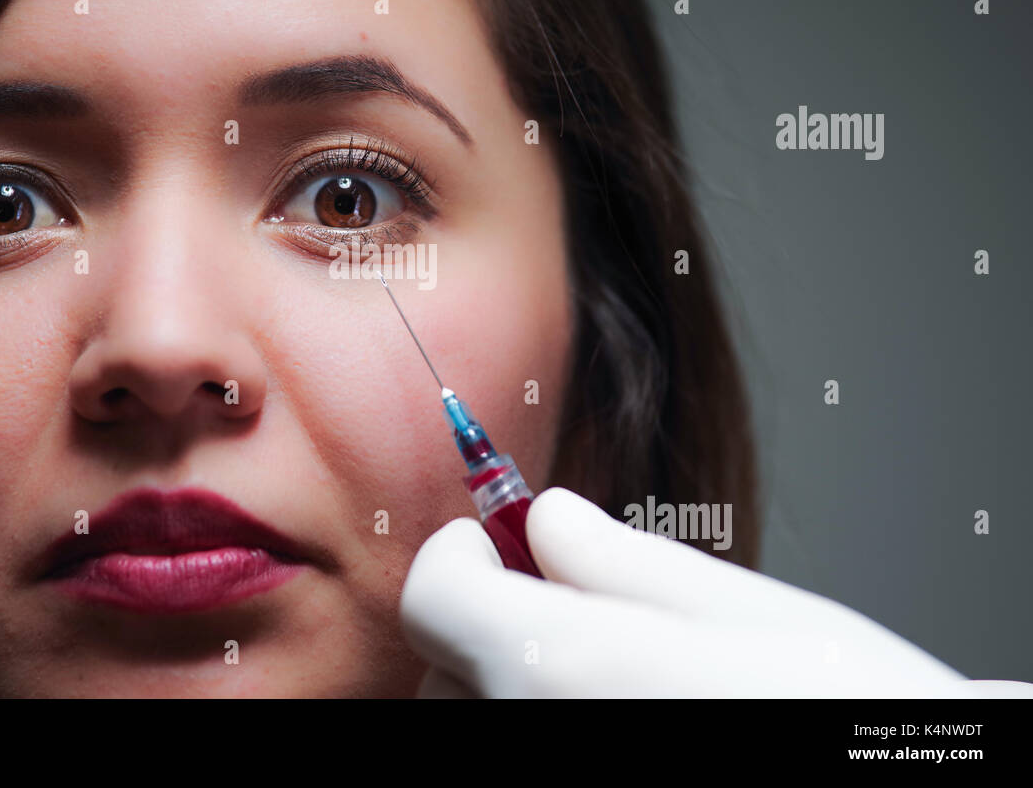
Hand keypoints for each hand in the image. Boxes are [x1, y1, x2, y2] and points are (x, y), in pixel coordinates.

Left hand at [399, 487, 1029, 696]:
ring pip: (472, 722)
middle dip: (486, 623)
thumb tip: (546, 520)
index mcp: (561, 667)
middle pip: (442, 669)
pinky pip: (513, 758)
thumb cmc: (847, 719)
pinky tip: (616, 716)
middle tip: (568, 608)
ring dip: (506, 688)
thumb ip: (621, 561)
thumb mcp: (745, 616)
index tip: (501, 541)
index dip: (462, 556)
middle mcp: (526, 741)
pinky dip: (538, 724)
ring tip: (606, 679)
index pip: (431, 597)